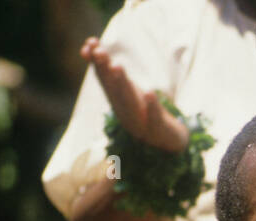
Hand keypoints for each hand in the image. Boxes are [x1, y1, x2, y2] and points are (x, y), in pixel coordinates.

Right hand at [81, 36, 188, 152]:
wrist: (165, 143)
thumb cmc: (141, 112)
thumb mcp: (124, 91)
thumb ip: (109, 71)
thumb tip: (93, 46)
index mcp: (117, 99)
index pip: (105, 78)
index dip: (96, 61)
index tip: (90, 43)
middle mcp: (125, 109)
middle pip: (114, 88)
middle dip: (106, 70)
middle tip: (99, 52)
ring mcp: (141, 121)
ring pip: (130, 102)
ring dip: (122, 84)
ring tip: (116, 66)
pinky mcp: (160, 130)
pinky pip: (155, 118)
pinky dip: (152, 106)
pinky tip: (149, 92)